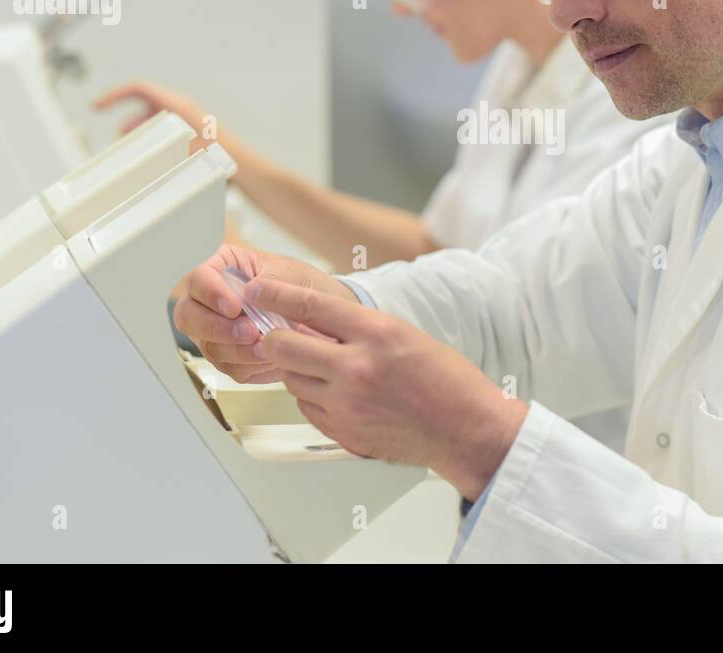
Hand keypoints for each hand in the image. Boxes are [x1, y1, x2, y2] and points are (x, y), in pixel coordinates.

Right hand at [93, 80, 215, 153]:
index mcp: (178, 105)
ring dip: (135, 130)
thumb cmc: (218, 154)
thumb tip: (130, 147)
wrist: (240, 163)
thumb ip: (155, 145)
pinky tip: (144, 154)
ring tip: (127, 147)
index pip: (139, 88)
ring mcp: (182, 119)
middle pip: (142, 104)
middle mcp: (179, 108)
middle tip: (116, 136)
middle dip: (125, 119)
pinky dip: (147, 138)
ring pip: (149, 118)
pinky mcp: (185, 131)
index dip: (114, 95)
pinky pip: (159, 129)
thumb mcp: (183, 148)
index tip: (96, 106)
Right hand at [172, 243, 355, 383]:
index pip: (198, 280)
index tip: (234, 306)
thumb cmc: (300, 285)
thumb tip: (251, 291)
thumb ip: (271, 281)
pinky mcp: (230, 358)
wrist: (322, 315)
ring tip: (267, 347)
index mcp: (221, 269)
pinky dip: (250, 366)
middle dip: (217, 328)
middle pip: (189, 317)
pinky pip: (229, 368)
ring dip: (237, 351)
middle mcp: (210, 302)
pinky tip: (270, 359)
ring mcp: (217, 332)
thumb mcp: (291, 273)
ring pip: (209, 347)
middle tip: (249, 331)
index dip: (211, 294)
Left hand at [244, 278, 528, 500]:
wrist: (465, 428)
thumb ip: (356, 327)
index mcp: (376, 334)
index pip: (311, 305)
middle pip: (285, 346)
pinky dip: (313, 398)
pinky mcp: (343, 432)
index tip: (258, 290)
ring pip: (293, 380)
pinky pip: (307, 408)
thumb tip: (310, 321)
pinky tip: (337, 394)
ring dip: (299, 370)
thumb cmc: (444, 380)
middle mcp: (356, 368)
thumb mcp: (402, 334)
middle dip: (274, 339)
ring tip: (325, 368)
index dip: (277, 295)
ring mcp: (347, 404)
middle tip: (277, 335)